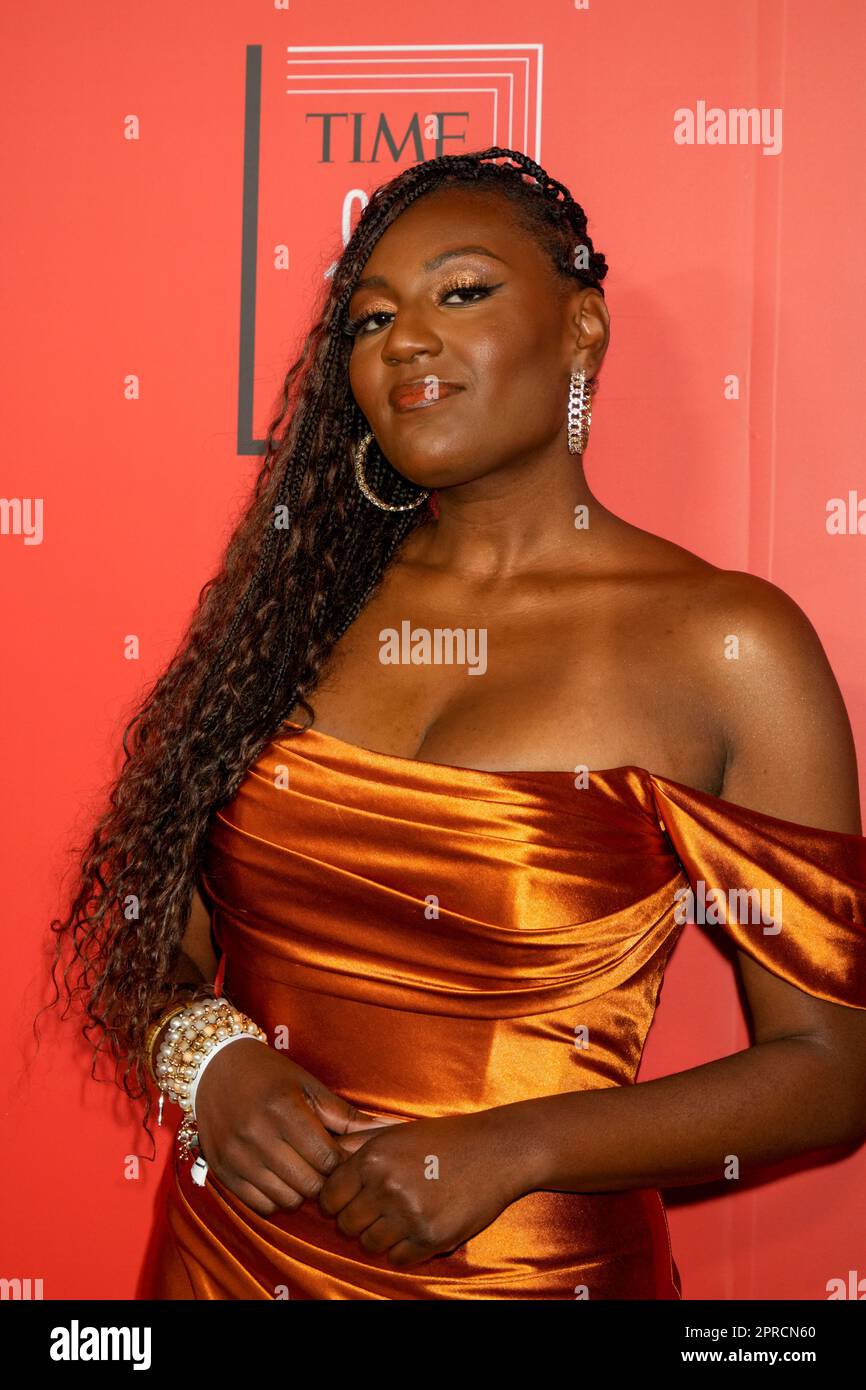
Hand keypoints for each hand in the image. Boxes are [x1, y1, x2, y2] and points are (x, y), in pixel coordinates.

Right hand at [194, 1039, 390, 1215]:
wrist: (213, 1068)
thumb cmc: (270, 1075)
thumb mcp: (309, 1087)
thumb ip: (346, 1116)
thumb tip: (391, 1130)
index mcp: (284, 1110)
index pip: (328, 1159)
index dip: (339, 1162)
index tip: (337, 1153)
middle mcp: (258, 1136)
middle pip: (309, 1184)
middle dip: (322, 1179)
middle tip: (319, 1163)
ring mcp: (237, 1157)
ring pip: (286, 1200)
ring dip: (299, 1190)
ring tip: (298, 1168)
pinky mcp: (222, 1172)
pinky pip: (260, 1206)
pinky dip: (274, 1198)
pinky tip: (277, 1176)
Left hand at [318, 1109, 531, 1267]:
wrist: (496, 1150)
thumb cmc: (445, 1139)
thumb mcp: (396, 1132)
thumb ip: (357, 1146)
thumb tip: (325, 1157)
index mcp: (373, 1158)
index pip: (329, 1197)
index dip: (337, 1202)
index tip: (351, 1200)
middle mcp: (386, 1186)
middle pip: (346, 1225)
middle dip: (358, 1220)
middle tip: (379, 1209)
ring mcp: (409, 1215)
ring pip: (370, 1244)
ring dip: (382, 1235)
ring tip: (402, 1216)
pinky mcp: (431, 1238)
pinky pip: (398, 1258)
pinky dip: (404, 1249)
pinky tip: (419, 1226)